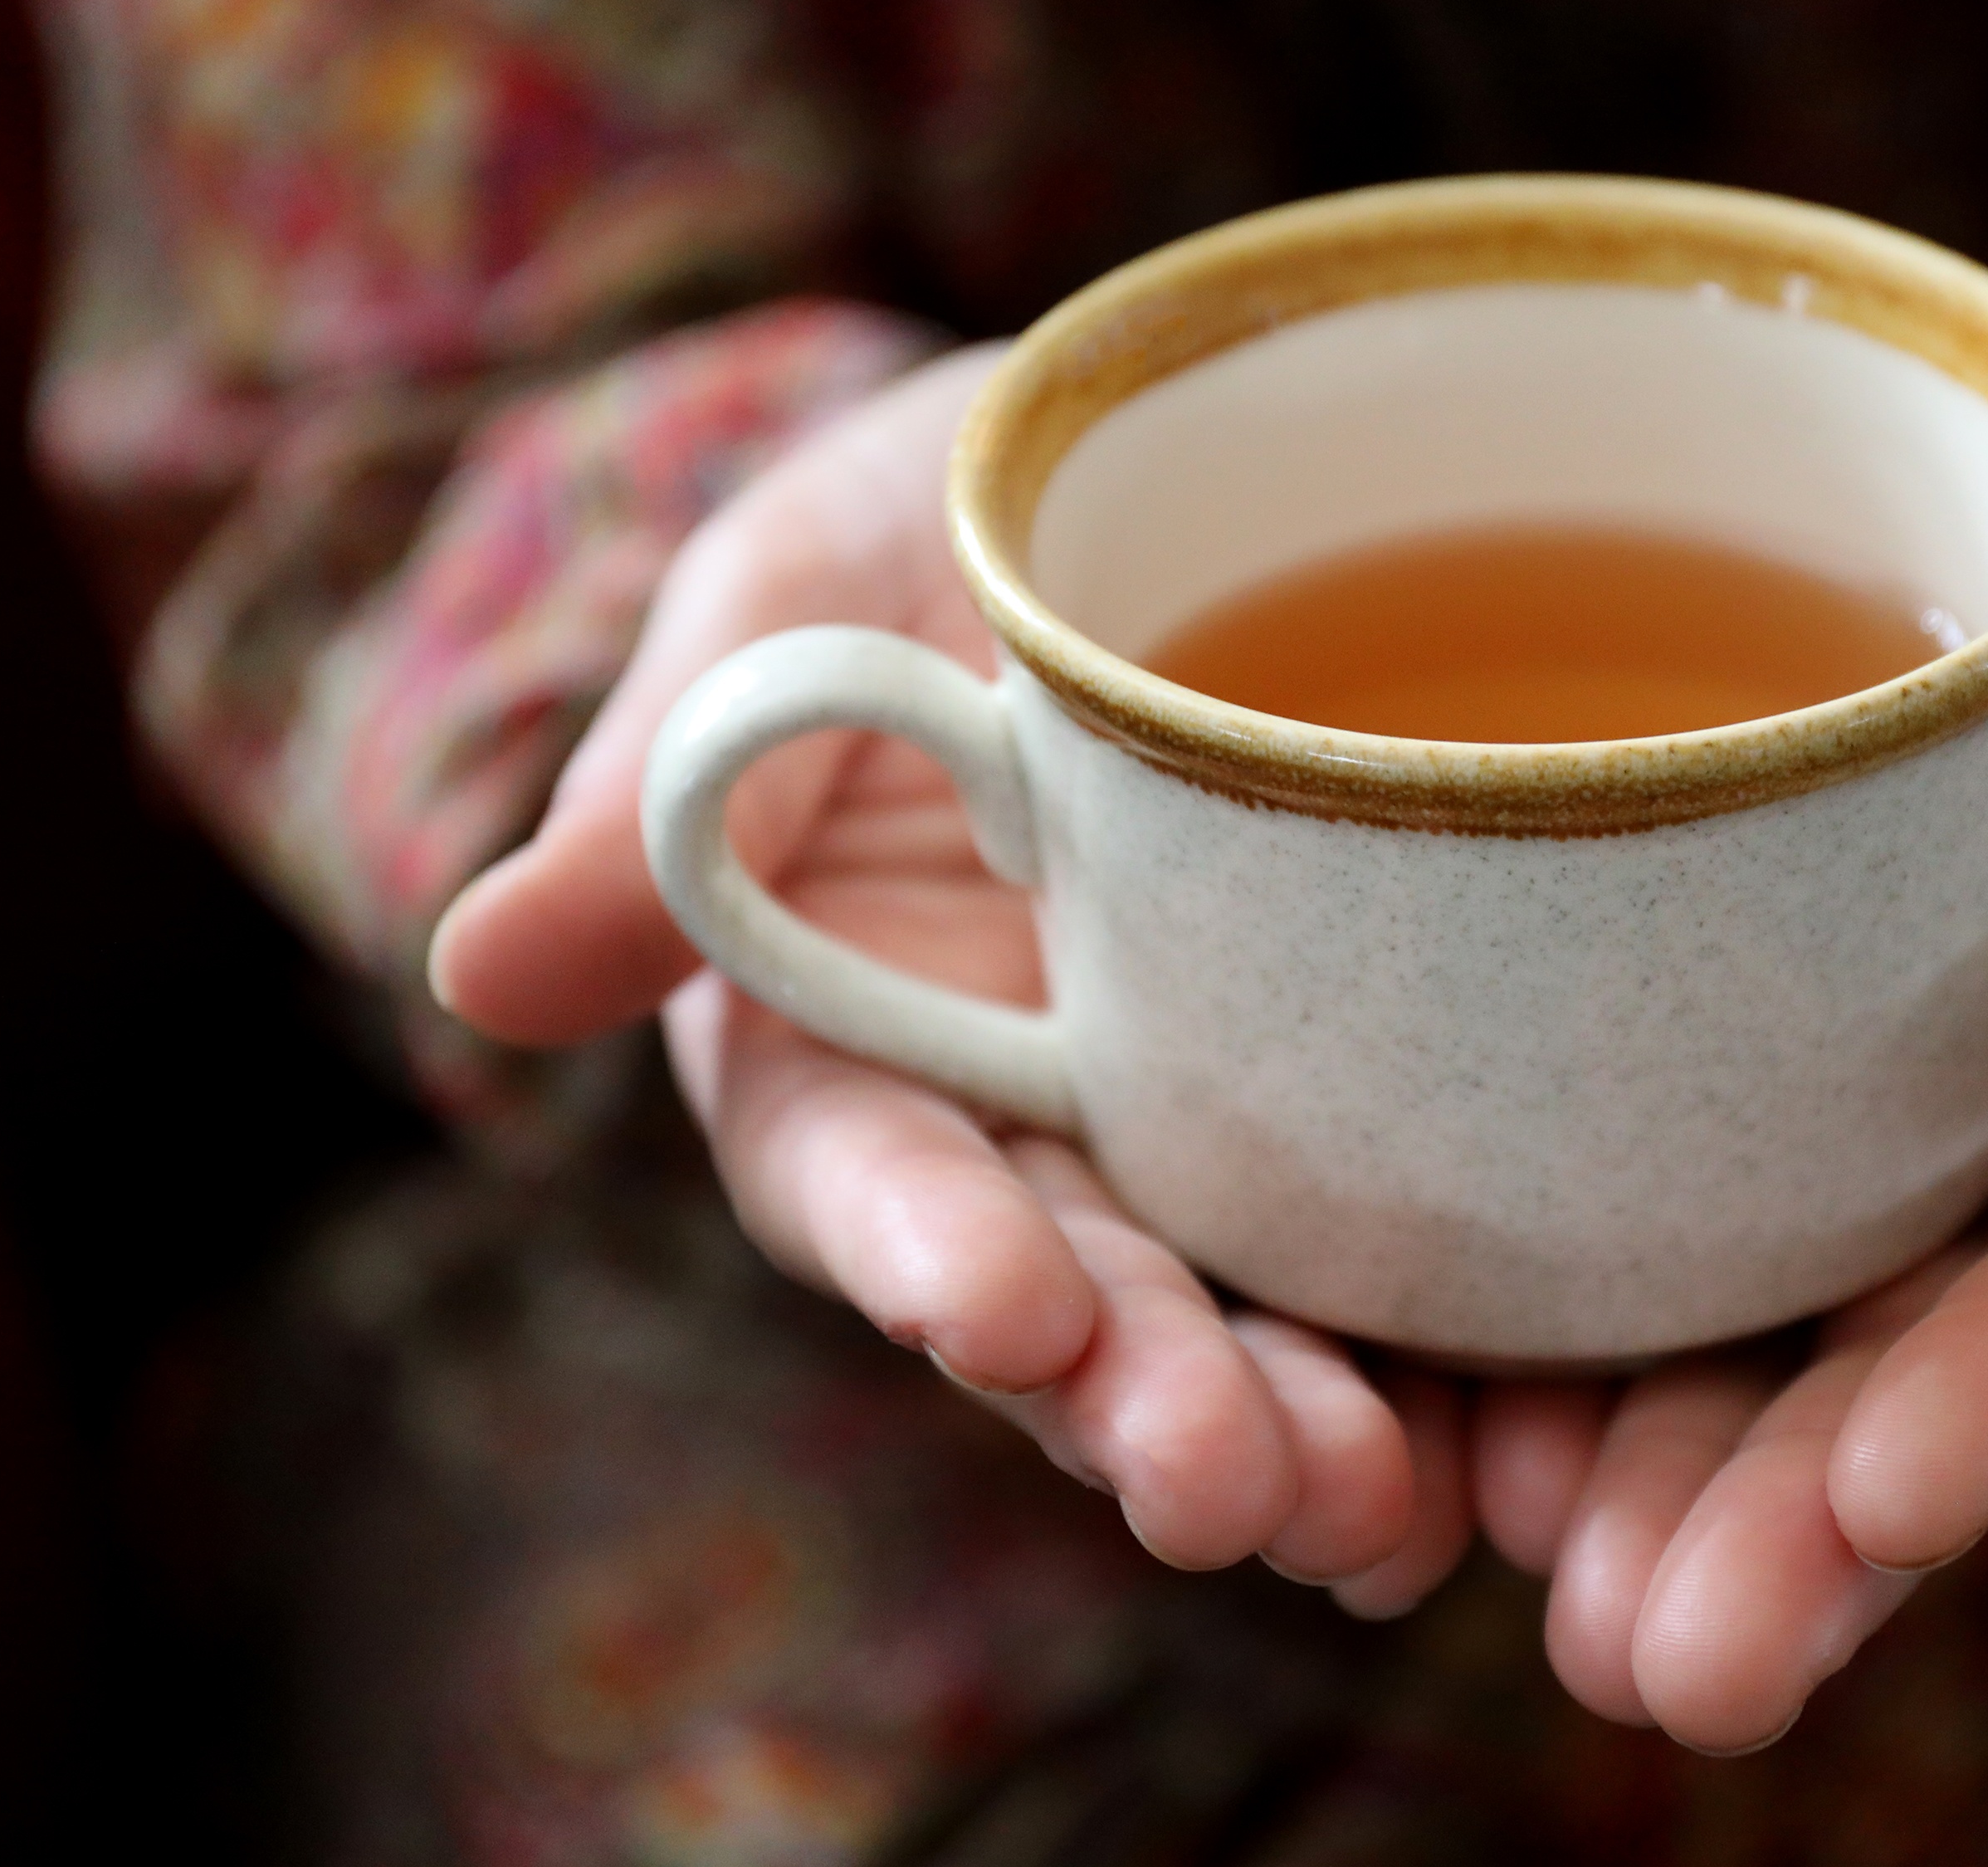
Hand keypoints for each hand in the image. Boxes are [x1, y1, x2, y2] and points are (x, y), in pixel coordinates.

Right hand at [431, 346, 1471, 1609]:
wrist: (1189, 472)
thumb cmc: (947, 504)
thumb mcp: (795, 582)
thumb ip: (668, 782)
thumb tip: (477, 965)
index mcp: (845, 1022)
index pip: (861, 1170)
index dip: (919, 1246)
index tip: (997, 1308)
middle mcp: (1020, 1118)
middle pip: (1059, 1304)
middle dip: (1130, 1399)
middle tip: (1218, 1481)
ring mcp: (1196, 1133)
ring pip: (1231, 1325)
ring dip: (1292, 1439)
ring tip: (1370, 1516)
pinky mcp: (1356, 1116)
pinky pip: (1397, 1268)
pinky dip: (1448, 1381)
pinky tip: (1511, 1462)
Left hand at [1452, 408, 1987, 1751]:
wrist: (1898, 542)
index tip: (1898, 1495)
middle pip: (1911, 1388)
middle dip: (1804, 1538)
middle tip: (1679, 1665)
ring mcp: (1824, 1182)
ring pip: (1750, 1382)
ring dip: (1659, 1516)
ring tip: (1571, 1625)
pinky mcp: (1663, 1148)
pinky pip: (1603, 1283)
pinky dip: (1532, 1385)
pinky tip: (1444, 1471)